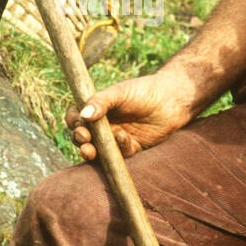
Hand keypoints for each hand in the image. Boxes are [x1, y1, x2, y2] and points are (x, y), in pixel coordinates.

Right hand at [65, 72, 190, 160]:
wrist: (171, 99)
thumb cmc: (143, 91)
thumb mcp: (119, 92)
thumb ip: (101, 102)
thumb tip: (83, 115)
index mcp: (98, 109)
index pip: (77, 118)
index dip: (73, 122)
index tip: (77, 123)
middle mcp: (104, 125)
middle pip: (84, 137)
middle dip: (80, 139)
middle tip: (84, 138)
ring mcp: (116, 138)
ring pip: (99, 150)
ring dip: (92, 152)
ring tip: (89, 150)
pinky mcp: (131, 148)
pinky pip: (121, 154)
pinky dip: (121, 147)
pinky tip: (125, 136)